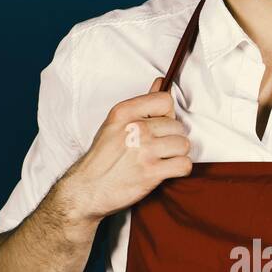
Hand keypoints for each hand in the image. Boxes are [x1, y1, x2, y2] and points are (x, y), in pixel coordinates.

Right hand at [60, 76, 192, 223]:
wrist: (87, 189)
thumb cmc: (102, 157)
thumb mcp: (116, 124)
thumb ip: (142, 104)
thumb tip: (162, 81)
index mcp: (125, 111)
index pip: (165, 100)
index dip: (167, 114)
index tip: (159, 126)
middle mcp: (136, 128)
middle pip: (178, 125)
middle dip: (171, 138)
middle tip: (158, 148)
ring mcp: (145, 150)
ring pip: (184, 145)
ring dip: (177, 154)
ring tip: (162, 160)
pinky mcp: (152, 172)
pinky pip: (184, 165)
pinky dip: (180, 169)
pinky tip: (168, 170)